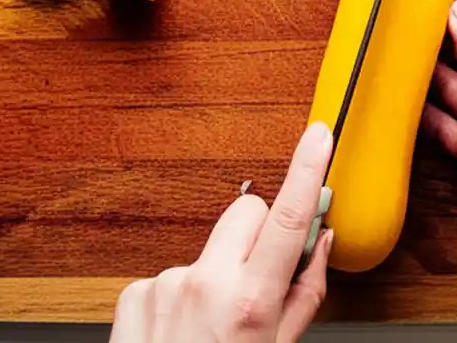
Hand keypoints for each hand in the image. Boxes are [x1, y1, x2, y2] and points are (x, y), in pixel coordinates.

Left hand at [109, 122, 333, 342]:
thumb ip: (305, 294)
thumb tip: (320, 244)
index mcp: (250, 303)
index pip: (288, 219)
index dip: (307, 169)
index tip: (319, 134)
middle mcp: (205, 285)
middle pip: (247, 212)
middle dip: (262, 229)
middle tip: (264, 272)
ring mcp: (166, 285)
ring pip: (211, 247)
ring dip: (219, 271)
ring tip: (213, 323)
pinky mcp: (136, 292)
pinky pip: (174, 272)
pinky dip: (182, 295)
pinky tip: (182, 330)